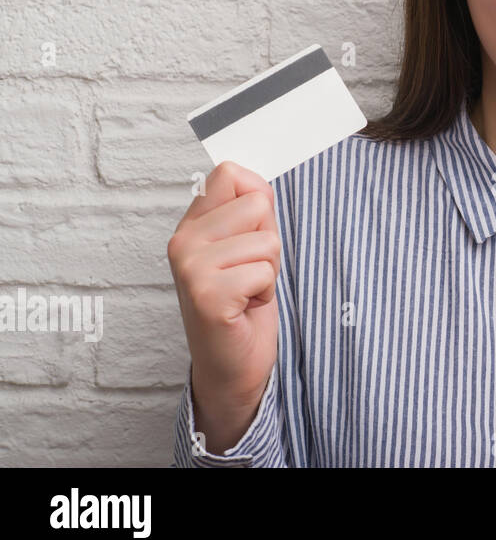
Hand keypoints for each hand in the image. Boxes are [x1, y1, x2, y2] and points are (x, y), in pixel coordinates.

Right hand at [167, 160, 281, 451]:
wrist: (232, 365)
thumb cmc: (243, 303)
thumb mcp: (249, 246)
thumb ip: (252, 210)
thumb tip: (255, 178)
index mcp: (191, 226)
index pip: (229, 173)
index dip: (257, 199)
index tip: (251, 233)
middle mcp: (182, 242)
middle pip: (257, 204)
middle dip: (268, 241)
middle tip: (249, 273)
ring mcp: (191, 268)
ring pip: (267, 240)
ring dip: (268, 270)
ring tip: (247, 291)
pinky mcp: (207, 296)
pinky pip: (265, 271)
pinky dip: (265, 291)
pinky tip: (244, 307)